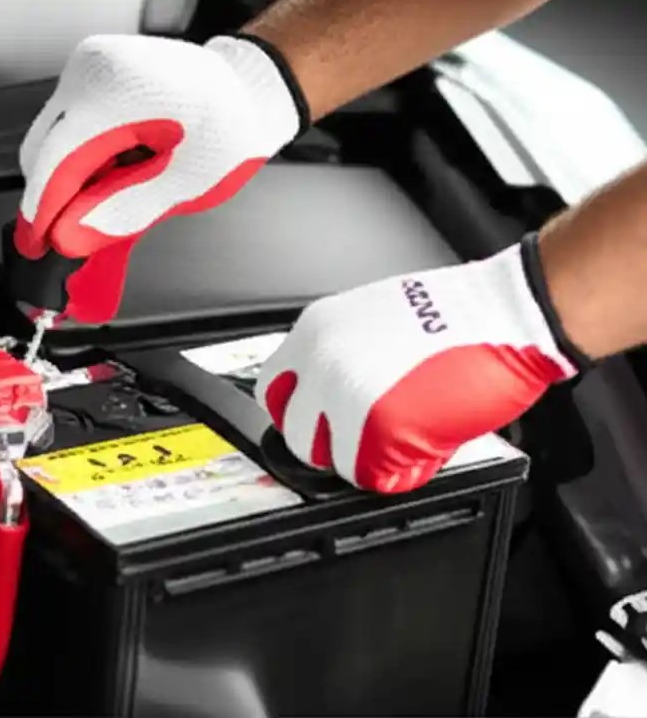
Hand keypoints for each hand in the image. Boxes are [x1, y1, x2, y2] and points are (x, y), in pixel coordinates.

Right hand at [15, 34, 303, 322]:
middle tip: (79, 230)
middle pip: (43, 151)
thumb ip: (120, 212)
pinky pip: (64, 124)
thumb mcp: (183, 183)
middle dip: (56, 196)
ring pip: (50, 139)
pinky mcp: (87, 73)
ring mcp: (87, 67)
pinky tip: (114, 166)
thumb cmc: (226, 129)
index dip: (40, 212)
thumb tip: (69, 237)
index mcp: (119, 94)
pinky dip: (80, 154)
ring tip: (117, 186)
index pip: (56, 162)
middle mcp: (93, 71)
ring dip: (70, 175)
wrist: (244, 89)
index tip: (36, 246)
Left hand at [254, 237, 581, 492]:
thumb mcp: (371, 319)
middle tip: (368, 437)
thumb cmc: (458, 313)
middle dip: (331, 444)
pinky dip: (405, 471)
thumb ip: (339, 357)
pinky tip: (428, 442)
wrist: (509, 309)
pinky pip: (378, 474)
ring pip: (334, 460)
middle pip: (297, 434)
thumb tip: (325, 395)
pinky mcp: (382, 427)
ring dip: (368, 459)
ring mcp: (348, 397)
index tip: (319, 422)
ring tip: (407, 433)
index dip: (300, 414)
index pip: (273, 390)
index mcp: (316, 332)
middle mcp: (322, 363)